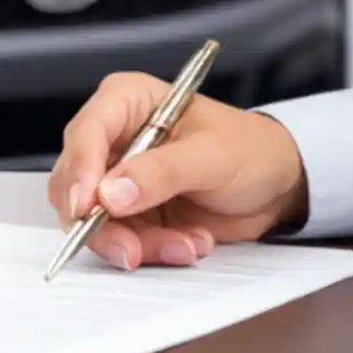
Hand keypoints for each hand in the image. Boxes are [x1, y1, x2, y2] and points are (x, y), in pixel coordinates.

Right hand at [49, 72, 307, 270]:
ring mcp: (116, 178)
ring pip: (92, 219)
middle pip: (75, 182)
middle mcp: (113, 138)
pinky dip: (150, 250)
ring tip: (184, 245)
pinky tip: (188, 243)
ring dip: (135, 242)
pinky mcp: (127, 212)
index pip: (86, 132)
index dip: (80, 170)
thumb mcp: (212, 156)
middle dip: (101, 222)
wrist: (276, 185)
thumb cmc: (250, 150)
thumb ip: (161, 172)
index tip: (88, 206)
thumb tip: (110, 193)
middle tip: (131, 248)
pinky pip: (118, 239)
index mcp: (127, 101)